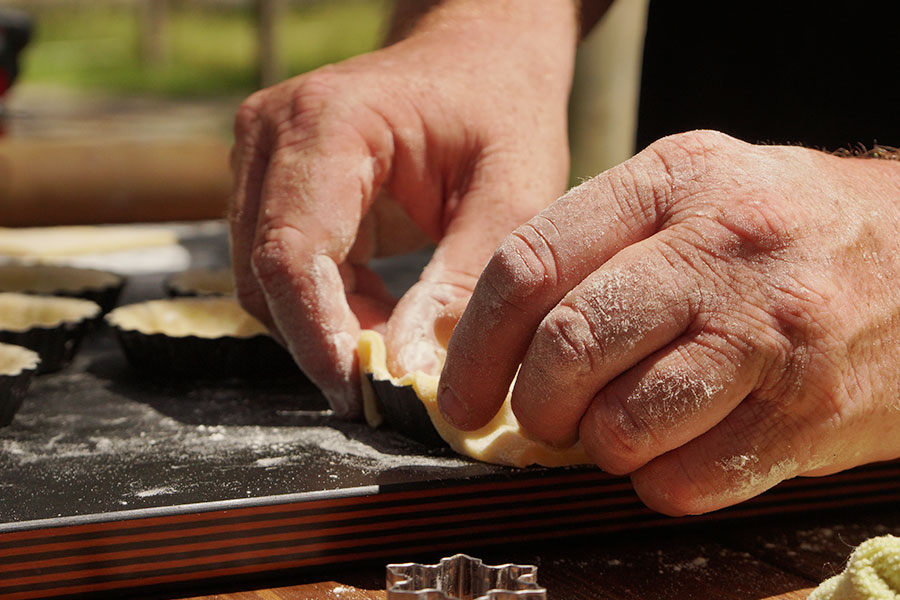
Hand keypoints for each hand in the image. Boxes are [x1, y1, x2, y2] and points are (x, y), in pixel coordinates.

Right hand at [229, 1, 577, 416]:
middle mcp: (273, 133)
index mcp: (328, 123)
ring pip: (265, 278)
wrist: (479, 57)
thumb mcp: (513, 193)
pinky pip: (279, 267)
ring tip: (395, 340)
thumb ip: (462, 283)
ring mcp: (263, 155)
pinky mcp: (272, 181)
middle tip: (389, 387)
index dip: (317, 334)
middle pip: (266, 273)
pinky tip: (379, 310)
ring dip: (325, 325)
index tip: (359, 393)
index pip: (291, 252)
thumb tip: (408, 372)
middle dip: (323, 339)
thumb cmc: (502, 110)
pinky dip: (325, 304)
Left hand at [438, 130, 899, 513]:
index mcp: (672, 182)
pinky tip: (674, 447)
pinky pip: (682, 481)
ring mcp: (766, 336)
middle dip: (532, 404)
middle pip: (567, 348)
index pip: (530, 263)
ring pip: (620, 426)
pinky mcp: (804, 417)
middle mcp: (719, 251)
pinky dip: (655, 480)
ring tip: (618, 425)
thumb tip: (494, 331)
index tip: (461, 394)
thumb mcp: (692, 192)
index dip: (475, 343)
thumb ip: (596, 243)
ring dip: (596, 445)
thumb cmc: (783, 232)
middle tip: (538, 416)